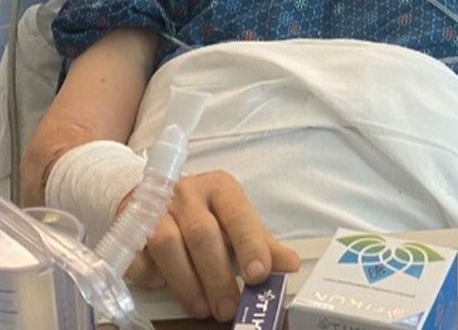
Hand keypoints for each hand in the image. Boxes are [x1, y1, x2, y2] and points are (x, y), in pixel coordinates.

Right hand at [122, 170, 299, 322]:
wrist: (154, 194)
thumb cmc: (204, 212)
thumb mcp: (235, 220)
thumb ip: (260, 243)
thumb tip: (290, 265)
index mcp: (220, 187)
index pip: (238, 214)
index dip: (250, 244)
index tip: (260, 275)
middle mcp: (187, 193)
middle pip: (203, 234)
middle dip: (217, 276)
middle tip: (228, 308)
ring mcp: (155, 208)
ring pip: (169, 245)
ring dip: (186, 282)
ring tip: (202, 309)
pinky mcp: (128, 226)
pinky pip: (138, 255)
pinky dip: (151, 275)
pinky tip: (163, 287)